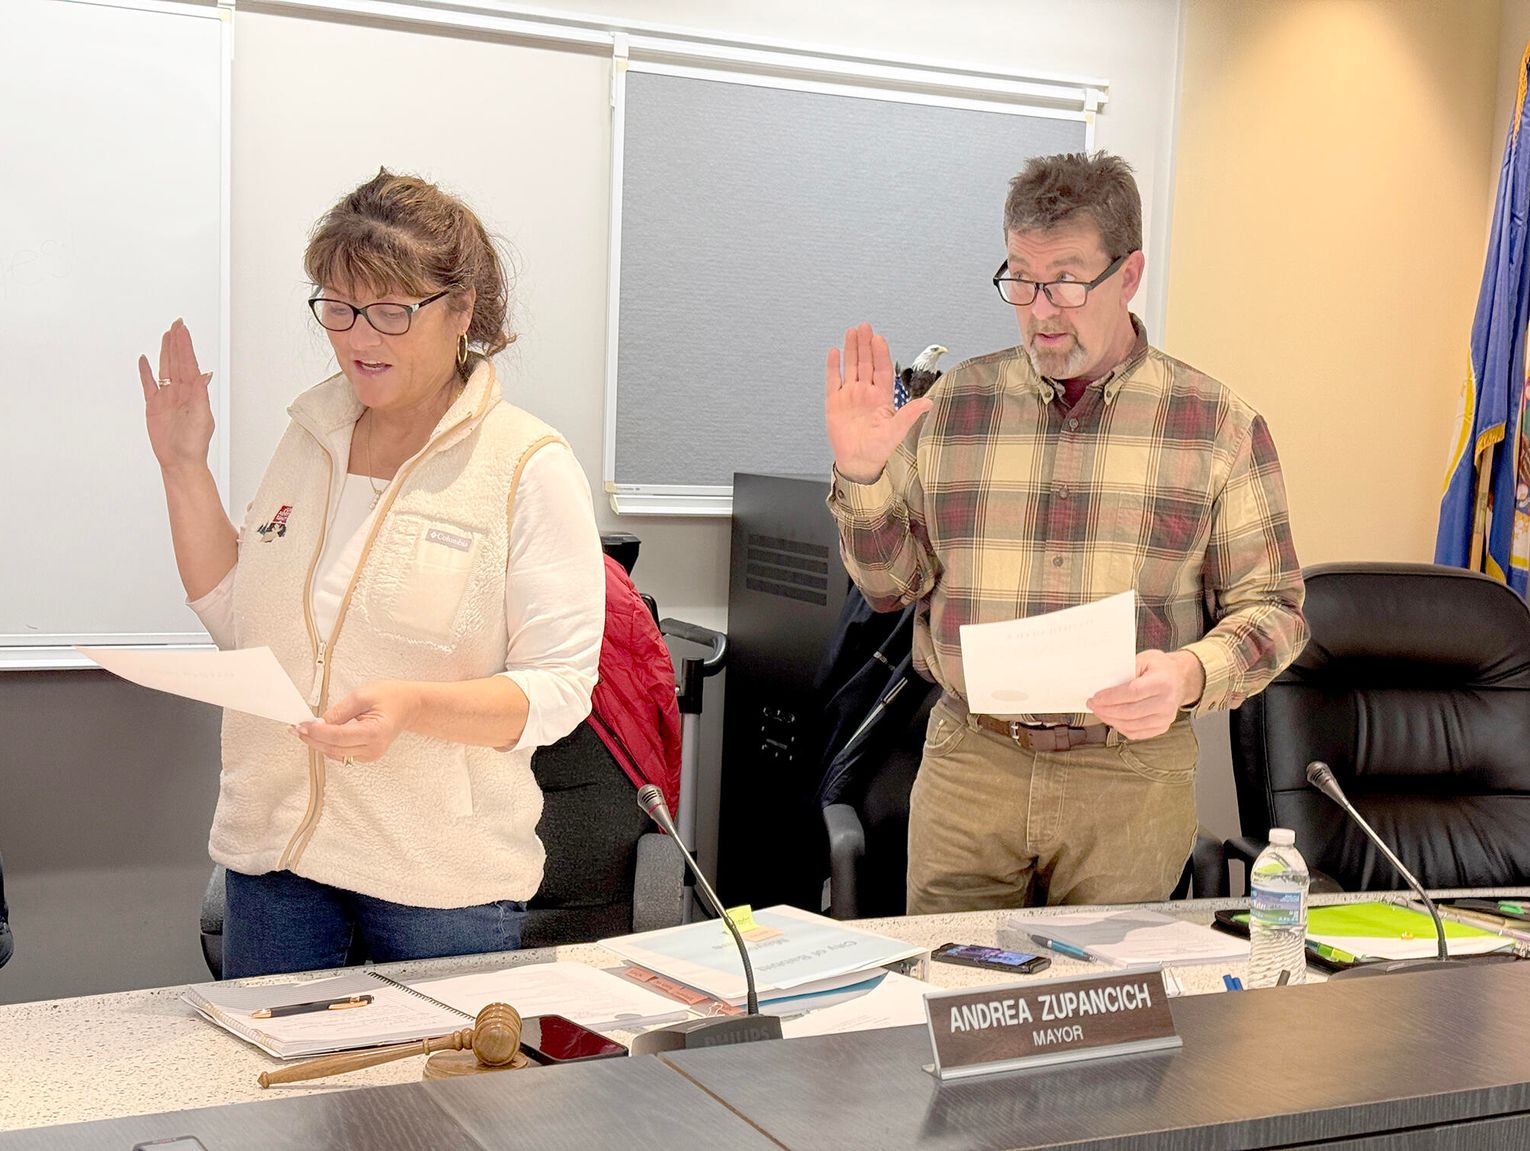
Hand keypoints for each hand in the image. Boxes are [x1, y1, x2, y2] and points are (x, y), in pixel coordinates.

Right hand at [138, 319, 214, 471]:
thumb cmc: (194, 443)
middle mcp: (180, 392)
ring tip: (166, 336)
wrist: (180, 460)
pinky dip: (145, 372)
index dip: (185, 345)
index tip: (182, 329)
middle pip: (177, 360)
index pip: (188, 362)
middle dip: (177, 342)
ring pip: (164, 368)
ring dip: (165, 352)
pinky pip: (148, 384)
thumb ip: (201, 394)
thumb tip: (205, 374)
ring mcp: (167, 397)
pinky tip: (144, 360)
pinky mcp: (154, 406)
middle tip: (176, 324)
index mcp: (193, 392)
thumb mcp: (202, 416)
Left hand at [293, 681, 421, 763]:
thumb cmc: (392, 697)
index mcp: (375, 732)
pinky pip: (341, 754)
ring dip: (319, 743)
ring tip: (307, 729)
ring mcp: (370, 755)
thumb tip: (319, 722)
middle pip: (333, 749)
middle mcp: (373, 748)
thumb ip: (339, 710)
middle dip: (313, 739)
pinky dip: (329, 745)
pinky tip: (322, 735)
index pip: (337, 737)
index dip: (316, 732)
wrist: (410, 705)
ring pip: (335, 754)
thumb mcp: (363, 695)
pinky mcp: (366, 755)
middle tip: (297, 728)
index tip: (302, 725)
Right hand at [825, 322, 933, 482]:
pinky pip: (833, 381)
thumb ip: (909, 414)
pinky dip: (833, 366)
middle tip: (864, 326)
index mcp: (882, 397)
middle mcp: (866, 393)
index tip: (879, 339)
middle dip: (865, 345)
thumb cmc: (879, 449)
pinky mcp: (834, 403)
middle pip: (865, 363)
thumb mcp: (896, 431)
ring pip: (850, 367)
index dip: (881, 354)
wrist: (858, 462)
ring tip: (851, 332)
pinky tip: (834, 352)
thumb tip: (929, 402)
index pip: (882, 370)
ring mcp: (849, 396)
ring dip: (851, 350)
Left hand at [1087, 650, 1204, 739]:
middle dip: (1106, 710)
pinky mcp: (1162, 727)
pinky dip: (1121, 728)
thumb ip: (1126, 670)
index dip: (1111, 697)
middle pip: (1130, 712)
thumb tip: (1103, 683)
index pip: (1132, 693)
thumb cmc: (1160, 668)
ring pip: (1131, 725)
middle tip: (1092, 705)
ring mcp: (1166, 717)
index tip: (1095, 697)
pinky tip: (1112, 719)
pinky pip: (1137, 733)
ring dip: (1110, 720)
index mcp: (1162, 682)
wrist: (1180, 679)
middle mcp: (1167, 702)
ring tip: (1099, 712)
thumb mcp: (1144, 659)